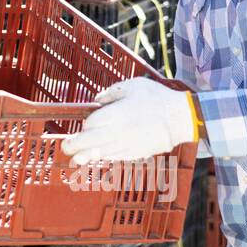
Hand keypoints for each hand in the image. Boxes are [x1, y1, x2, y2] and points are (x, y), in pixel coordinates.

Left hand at [62, 78, 197, 164]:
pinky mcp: (135, 153)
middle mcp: (116, 132)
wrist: (180, 118)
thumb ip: (111, 94)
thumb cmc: (156, 99)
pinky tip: (99, 158)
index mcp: (113, 114)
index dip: (84, 126)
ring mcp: (126, 145)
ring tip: (76, 160)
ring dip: (86, 157)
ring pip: (101, 153)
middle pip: (90, 142)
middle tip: (66, 149)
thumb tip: (97, 100)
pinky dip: (104, 158)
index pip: (90, 124)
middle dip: (75, 146)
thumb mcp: (131, 86)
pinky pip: (115, 156)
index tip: (82, 126)